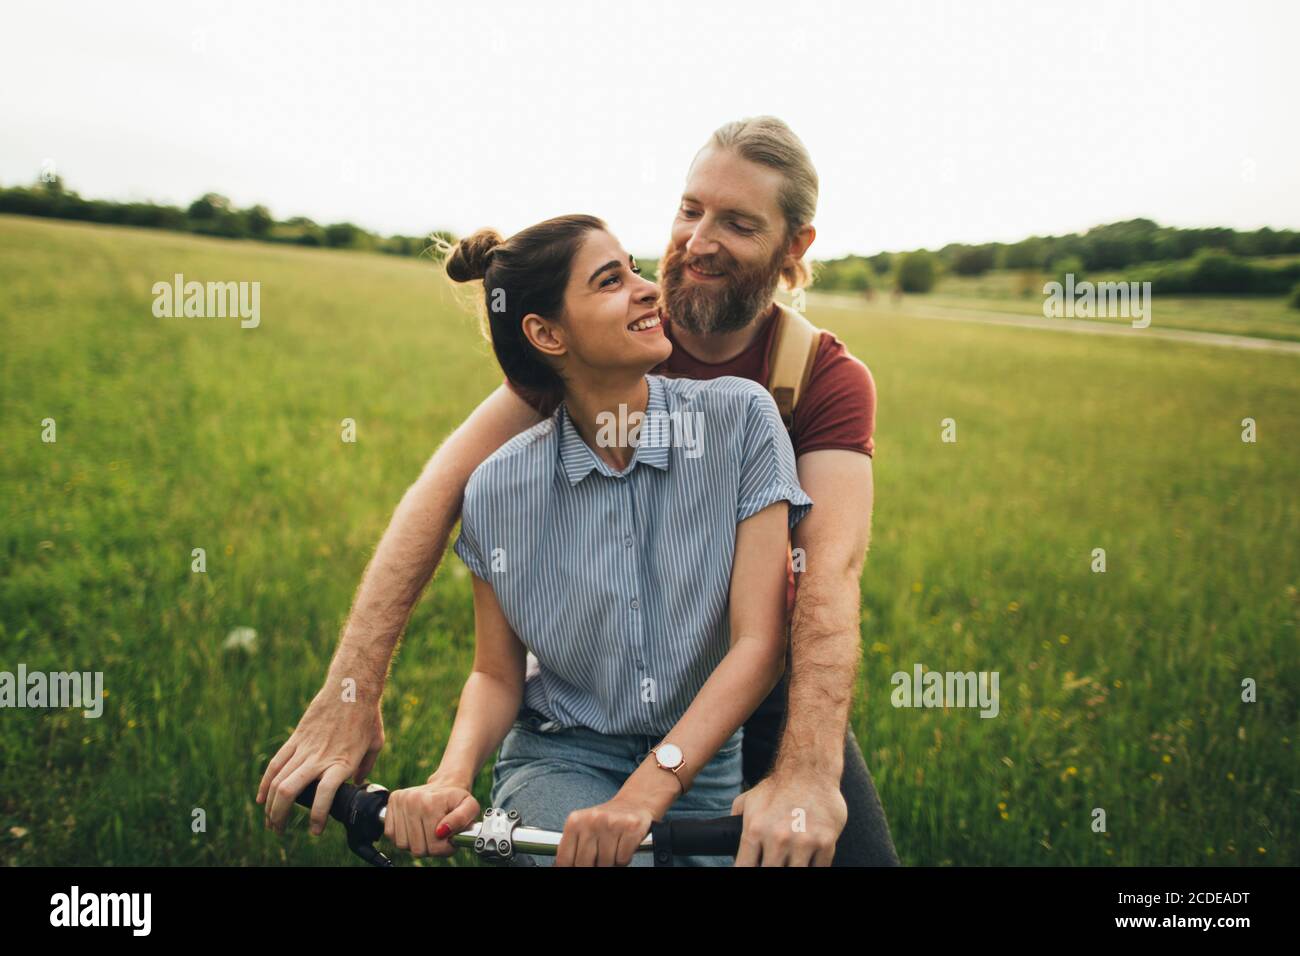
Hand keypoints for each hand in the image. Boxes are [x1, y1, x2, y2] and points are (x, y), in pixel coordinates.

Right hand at [257, 688, 384, 835]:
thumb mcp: (375, 744)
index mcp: (342, 763)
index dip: (318, 817)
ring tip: (270, 820)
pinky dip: (265, 783)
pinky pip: (276, 763)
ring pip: (278, 780)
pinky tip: (262, 798)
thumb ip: (366, 767)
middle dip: (280, 816)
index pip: (325, 796)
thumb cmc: (367, 716)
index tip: (316, 830)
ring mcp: (305, 748)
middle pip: (290, 791)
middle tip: (280, 831)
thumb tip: (359, 781)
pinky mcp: (296, 739)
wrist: (350, 687)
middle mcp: (320, 758)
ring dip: (271, 804)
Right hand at [383, 782, 479, 857]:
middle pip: (417, 848)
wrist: (446, 783)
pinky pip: (391, 835)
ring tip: (426, 831)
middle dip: (430, 847)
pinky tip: (414, 828)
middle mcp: (411, 801)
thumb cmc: (457, 799)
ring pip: (402, 845)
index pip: (433, 846)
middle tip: (439, 836)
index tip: (450, 840)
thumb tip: (441, 831)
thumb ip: (461, 819)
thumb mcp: (471, 807)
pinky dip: (403, 836)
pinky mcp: (391, 803)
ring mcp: (399, 801)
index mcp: (430, 803)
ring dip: (415, 843)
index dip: (444, 848)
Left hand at [556, 795, 655, 866]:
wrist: (633, 803)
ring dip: (610, 861)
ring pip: (605, 863)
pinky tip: (622, 845)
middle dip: (593, 865)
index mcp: (575, 821)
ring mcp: (612, 823)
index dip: (571, 867)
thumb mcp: (582, 828)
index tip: (576, 866)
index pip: (564, 859)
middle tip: (598, 856)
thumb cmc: (606, 820)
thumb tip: (561, 867)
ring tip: (612, 847)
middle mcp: (592, 820)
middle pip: (584, 864)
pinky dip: (624, 858)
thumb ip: (572, 847)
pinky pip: (622, 859)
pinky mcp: (631, 828)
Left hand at [731, 767, 845, 865]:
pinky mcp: (825, 842)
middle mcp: (778, 838)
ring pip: (796, 873)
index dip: (747, 870)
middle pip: (770, 873)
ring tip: (790, 861)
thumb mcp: (749, 800)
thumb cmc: (778, 786)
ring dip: (792, 867)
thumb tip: (727, 839)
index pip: (744, 868)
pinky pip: (819, 869)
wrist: (809, 768)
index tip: (753, 867)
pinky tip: (808, 861)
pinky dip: (813, 867)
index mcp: (755, 830)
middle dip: (771, 867)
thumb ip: (736, 820)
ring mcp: (803, 842)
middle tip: (774, 860)